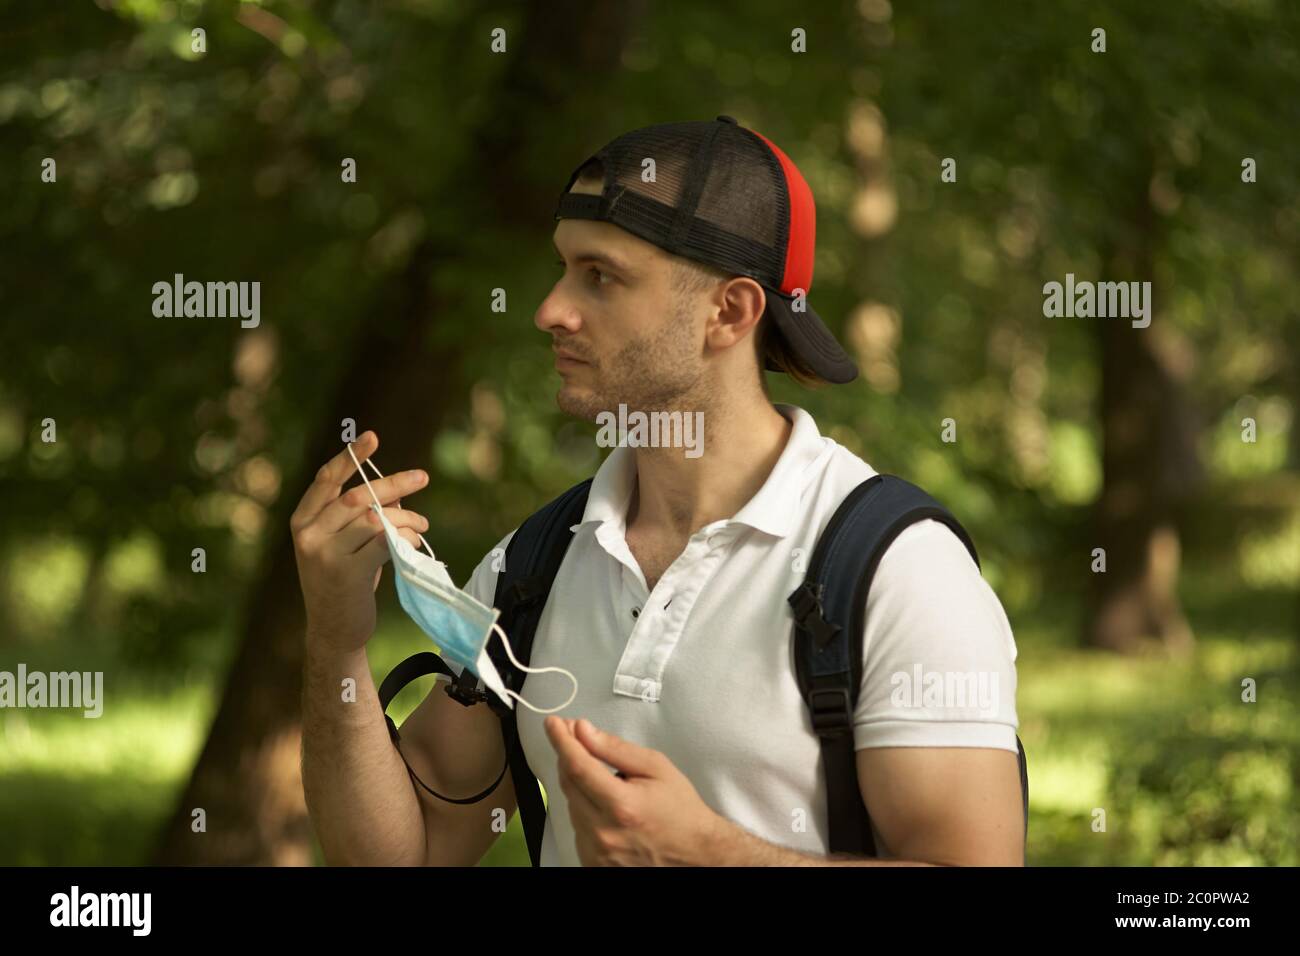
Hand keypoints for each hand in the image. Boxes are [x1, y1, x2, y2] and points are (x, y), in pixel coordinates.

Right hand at [290, 430, 430, 654]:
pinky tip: (415, 543)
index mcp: (302, 520)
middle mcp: (308, 534)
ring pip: (375, 519)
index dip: (350, 457)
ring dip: (406, 518)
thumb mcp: (344, 543)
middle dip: (395, 484)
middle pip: (358, 496)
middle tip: (422, 478)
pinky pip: (384, 543)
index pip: (326, 480)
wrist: (333, 630)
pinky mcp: (346, 574)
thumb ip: (361, 515)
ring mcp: (324, 555)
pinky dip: (405, 538)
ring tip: (422, 526)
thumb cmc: (344, 580)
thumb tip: (395, 490)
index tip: (372, 437)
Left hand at [544, 716, 725, 865]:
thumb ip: (615, 748)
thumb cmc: (680, 809)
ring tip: (606, 780)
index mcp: (622, 805)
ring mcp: (597, 852)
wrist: (695, 852)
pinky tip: (604, 805)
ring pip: (570, 805)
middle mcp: (605, 832)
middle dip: (568, 756)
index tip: (553, 724)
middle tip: (574, 737)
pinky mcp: (594, 862)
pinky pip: (576, 827)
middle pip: (568, 784)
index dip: (561, 741)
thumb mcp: (656, 767)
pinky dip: (583, 809)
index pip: (578, 766)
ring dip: (578, 785)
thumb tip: (583, 731)